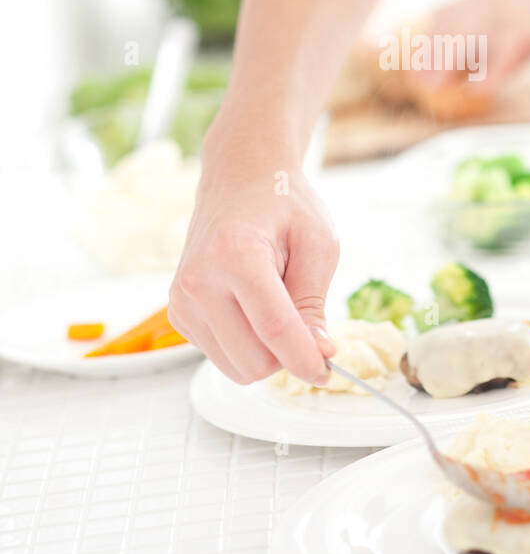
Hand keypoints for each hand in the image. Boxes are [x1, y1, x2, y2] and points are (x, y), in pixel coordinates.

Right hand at [168, 118, 338, 384]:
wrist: (240, 180)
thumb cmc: (284, 206)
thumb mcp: (318, 243)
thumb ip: (315, 302)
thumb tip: (319, 354)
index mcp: (236, 255)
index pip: (274, 328)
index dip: (305, 359)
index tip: (328, 372)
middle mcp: (199, 280)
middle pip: (254, 359)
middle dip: (288, 355)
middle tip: (305, 319)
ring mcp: (183, 300)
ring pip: (238, 368)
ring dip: (267, 354)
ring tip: (275, 305)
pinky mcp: (178, 314)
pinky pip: (223, 358)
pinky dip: (246, 346)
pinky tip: (251, 308)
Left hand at [409, 0, 529, 100]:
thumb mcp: (529, 11)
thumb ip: (507, 32)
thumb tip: (490, 57)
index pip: (447, 13)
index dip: (430, 38)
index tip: (419, 60)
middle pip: (450, 28)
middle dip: (432, 54)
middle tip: (419, 80)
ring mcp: (510, 10)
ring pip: (468, 40)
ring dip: (448, 65)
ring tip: (433, 88)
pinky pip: (504, 55)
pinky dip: (490, 75)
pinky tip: (479, 91)